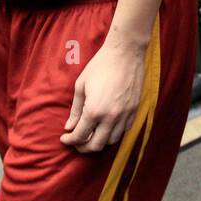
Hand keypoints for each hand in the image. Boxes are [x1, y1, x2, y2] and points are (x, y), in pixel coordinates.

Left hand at [61, 34, 145, 152]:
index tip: (65, 138)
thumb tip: (69, 127)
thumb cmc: (100, 66)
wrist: (125, 53)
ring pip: (111, 141)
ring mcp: (125, 115)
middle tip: (76, 141)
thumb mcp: (81, 86)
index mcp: (94, 110)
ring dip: (99, 141)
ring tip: (92, 134)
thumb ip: (75, 110)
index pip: (80, 136)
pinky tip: (106, 126)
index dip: (70, 140)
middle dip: (83, 147)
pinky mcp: (135, 110)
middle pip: (96, 145)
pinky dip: (114, 133)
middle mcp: (111, 117)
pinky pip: (124, 131)